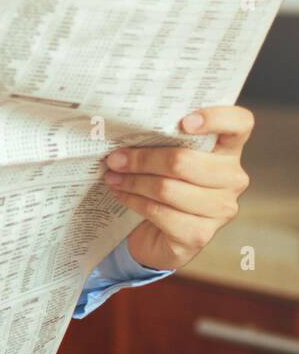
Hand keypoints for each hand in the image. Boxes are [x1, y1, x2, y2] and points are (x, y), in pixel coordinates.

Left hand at [104, 105, 252, 271]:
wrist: (157, 233)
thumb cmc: (162, 183)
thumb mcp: (164, 156)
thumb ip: (159, 139)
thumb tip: (123, 129)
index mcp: (227, 151)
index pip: (240, 124)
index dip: (217, 118)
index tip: (183, 121)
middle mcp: (232, 179)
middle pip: (184, 161)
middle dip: (142, 159)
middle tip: (115, 158)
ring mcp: (221, 209)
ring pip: (167, 188)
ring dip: (133, 181)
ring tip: (113, 176)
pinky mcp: (200, 234)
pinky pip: (159, 212)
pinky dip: (134, 201)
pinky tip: (121, 194)